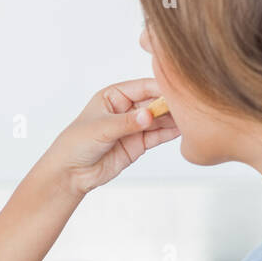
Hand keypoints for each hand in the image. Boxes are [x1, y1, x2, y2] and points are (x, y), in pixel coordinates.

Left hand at [52, 78, 178, 194]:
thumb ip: (127, 123)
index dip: (160, 88)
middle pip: (154, 102)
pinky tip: (184, 130)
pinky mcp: (138, 144)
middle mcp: (126, 108)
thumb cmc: (76, 144)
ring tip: (191, 118)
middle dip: (171, 104)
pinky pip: (158, 135)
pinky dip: (170, 133)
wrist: (70, 173)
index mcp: (114, 95)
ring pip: (159, 119)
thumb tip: (149, 116)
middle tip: (188, 106)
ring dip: (174, 119)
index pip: (143, 87)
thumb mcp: (101, 129)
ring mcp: (134, 126)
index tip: (177, 90)